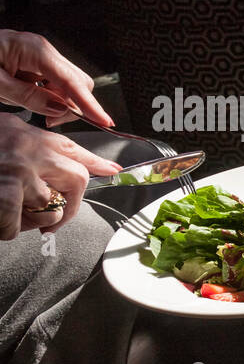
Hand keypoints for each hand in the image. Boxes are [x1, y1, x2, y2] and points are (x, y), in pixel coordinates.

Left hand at [0, 30, 113, 127]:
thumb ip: (29, 96)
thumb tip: (60, 109)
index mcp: (35, 50)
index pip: (72, 81)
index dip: (89, 104)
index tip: (104, 121)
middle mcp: (43, 50)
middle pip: (77, 81)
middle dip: (72, 104)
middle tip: (50, 120)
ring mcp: (41, 54)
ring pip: (68, 84)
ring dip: (60, 101)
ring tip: (38, 111)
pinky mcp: (37, 61)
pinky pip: (55, 82)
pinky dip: (50, 96)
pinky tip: (34, 101)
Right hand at [0, 113, 119, 238]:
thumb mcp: (0, 133)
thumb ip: (24, 144)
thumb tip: (56, 160)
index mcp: (26, 134)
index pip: (75, 149)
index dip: (96, 163)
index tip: (112, 171)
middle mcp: (30, 150)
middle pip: (78, 180)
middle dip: (71, 205)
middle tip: (55, 220)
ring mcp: (19, 172)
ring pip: (49, 209)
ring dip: (30, 220)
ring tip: (7, 215)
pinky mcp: (5, 194)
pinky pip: (16, 226)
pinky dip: (4, 230)